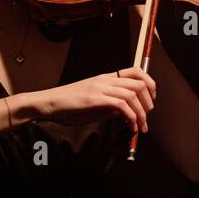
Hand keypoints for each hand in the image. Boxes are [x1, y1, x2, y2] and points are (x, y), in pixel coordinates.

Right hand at [28, 66, 156, 132]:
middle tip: (146, 117)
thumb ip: (112, 107)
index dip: (149, 84)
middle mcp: (105, 80)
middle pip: (140, 84)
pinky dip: (131, 117)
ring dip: (141, 113)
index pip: (136, 71)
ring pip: (133, 95)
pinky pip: (121, 105)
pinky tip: (130, 126)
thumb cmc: (69, 105)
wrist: (47, 104)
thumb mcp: (95, 105)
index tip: (150, 100)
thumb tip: (129, 114)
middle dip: (149, 102)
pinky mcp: (94, 99)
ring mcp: (100, 88)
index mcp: (106, 78)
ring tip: (140, 126)